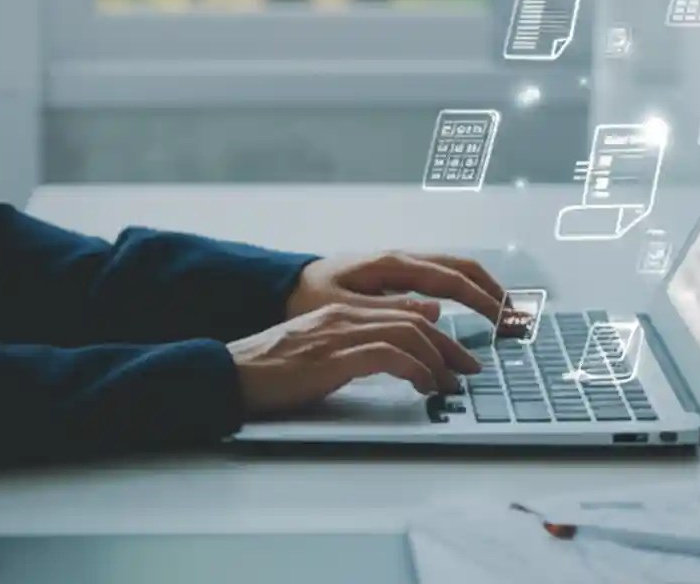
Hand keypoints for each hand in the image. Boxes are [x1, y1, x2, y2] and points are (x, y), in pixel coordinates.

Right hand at [228, 303, 480, 414]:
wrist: (230, 375)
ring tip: (452, 383)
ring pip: (408, 334)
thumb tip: (393, 359)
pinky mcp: (334, 357)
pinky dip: (416, 370)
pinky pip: (389, 355)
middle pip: (415, 321)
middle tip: (469, 370)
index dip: (437, 335)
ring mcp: (339, 334)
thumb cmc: (270, 372)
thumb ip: (354, 349)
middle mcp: (344, 316)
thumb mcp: (319, 355)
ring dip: (438, 360)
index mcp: (341, 312)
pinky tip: (425, 386)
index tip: (456, 357)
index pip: (404, 313)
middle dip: (449, 346)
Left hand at [285, 252, 506, 323]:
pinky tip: (475, 308)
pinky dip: (466, 290)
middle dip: (493, 290)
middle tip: (516, 318)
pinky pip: (441, 277)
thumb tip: (434, 312)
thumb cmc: (311, 297)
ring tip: (505, 313)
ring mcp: (402, 266)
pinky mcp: (398, 276)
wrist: (286, 285)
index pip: (451, 279)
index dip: (481, 299)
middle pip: (462, 267)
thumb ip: (388, 310)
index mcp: (392, 265)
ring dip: (483, 289)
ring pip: (455, 269)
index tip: (503, 321)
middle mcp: (402, 260)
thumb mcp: (344, 309)